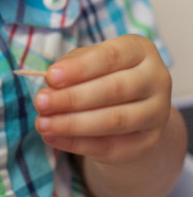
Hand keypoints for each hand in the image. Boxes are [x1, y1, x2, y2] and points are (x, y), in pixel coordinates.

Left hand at [33, 34, 171, 165]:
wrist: (135, 107)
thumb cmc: (105, 74)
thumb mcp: (90, 60)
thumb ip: (72, 66)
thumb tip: (50, 83)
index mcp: (140, 50)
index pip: (110, 57)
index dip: (79, 68)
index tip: (50, 77)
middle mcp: (156, 79)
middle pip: (113, 90)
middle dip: (72, 98)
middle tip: (40, 102)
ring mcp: (157, 113)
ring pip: (114, 121)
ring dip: (72, 124)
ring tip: (42, 123)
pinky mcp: (148, 142)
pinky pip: (111, 147)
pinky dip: (78, 144)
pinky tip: (53, 138)